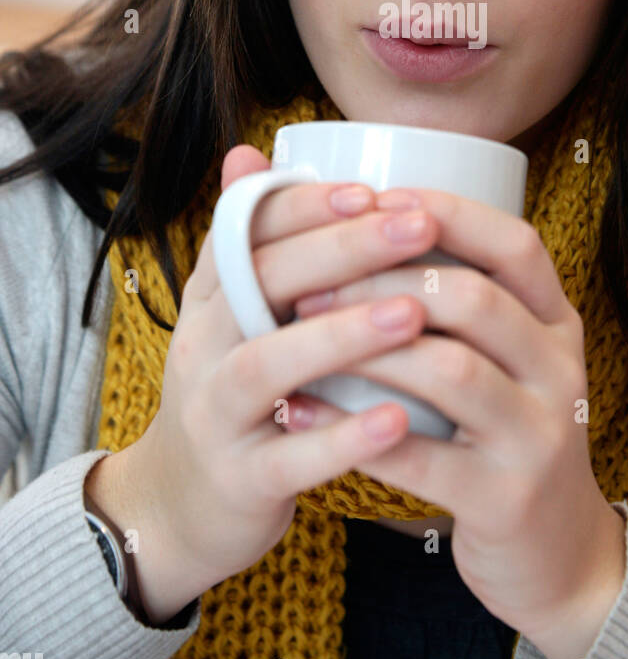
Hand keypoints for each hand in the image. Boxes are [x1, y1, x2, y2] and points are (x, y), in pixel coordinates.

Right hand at [115, 148, 440, 624]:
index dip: (308, 205)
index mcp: (210, 297)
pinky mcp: (239, 480)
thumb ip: (252, 243)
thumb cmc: (234, 392)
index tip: (373, 189)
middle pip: (261, 282)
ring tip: (412, 314)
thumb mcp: (232, 314)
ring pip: (267, 366)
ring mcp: (215, 415)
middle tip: (418, 227)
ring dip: (341, 335)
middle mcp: (203, 346)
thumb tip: (250, 152)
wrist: (178, 506)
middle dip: (343, 249)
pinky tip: (400, 419)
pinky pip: (290, 458)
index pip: (247, 230)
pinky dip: (343, 438)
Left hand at [288, 187, 626, 657]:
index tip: (376, 199)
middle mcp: (559, 370)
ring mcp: (539, 436)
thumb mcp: (503, 358)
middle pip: (474, 299)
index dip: (447, 214)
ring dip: (365, 346)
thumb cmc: (500, 434)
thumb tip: (368, 209)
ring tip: (301, 333)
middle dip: (384, 278)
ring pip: (450, 370)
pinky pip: (421, 455)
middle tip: (311, 278)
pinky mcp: (506, 498)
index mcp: (555, 323)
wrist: (554, 556)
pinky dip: (353, 427)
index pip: (515, 245)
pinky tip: (301, 410)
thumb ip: (454, 297)